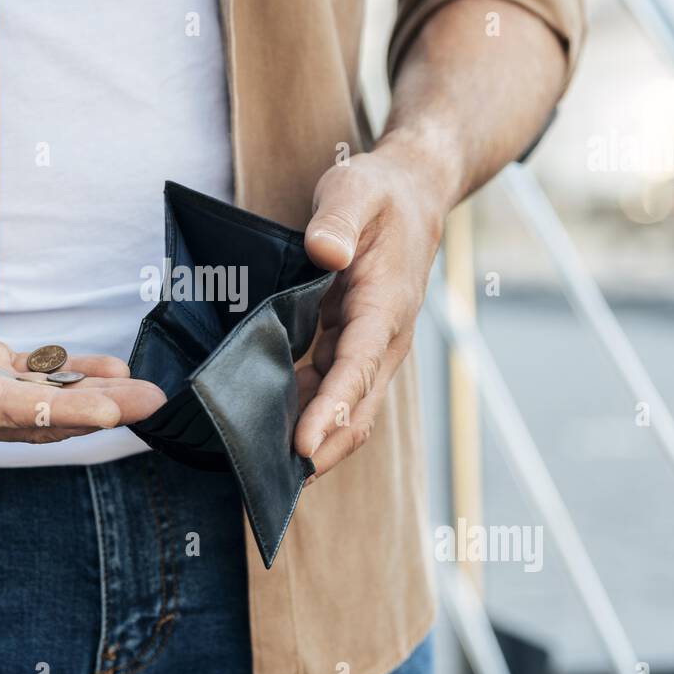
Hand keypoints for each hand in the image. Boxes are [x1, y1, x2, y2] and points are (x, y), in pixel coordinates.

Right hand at [0, 258, 165, 444]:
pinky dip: (71, 376)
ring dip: (94, 398)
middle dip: (96, 412)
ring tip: (147, 394)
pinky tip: (109, 369)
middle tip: (152, 405)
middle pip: (35, 418)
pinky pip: (31, 380)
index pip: (4, 412)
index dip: (60, 412)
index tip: (110, 411)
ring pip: (40, 403)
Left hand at [294, 144, 450, 475]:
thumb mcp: (356, 190)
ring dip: (311, 441)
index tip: (304, 446)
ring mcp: (369, 347)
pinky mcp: (352, 346)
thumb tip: (323, 251)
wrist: (412, 194)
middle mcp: (383, 338)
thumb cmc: (381, 193)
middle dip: (322, 449)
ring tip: (261, 469)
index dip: (332, 411)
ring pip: (345, 409)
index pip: (359, 369)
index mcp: (386, 306)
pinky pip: (330, 391)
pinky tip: (265, 429)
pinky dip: (304, 416)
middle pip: (358, 409)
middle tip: (273, 482)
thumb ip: (339, 220)